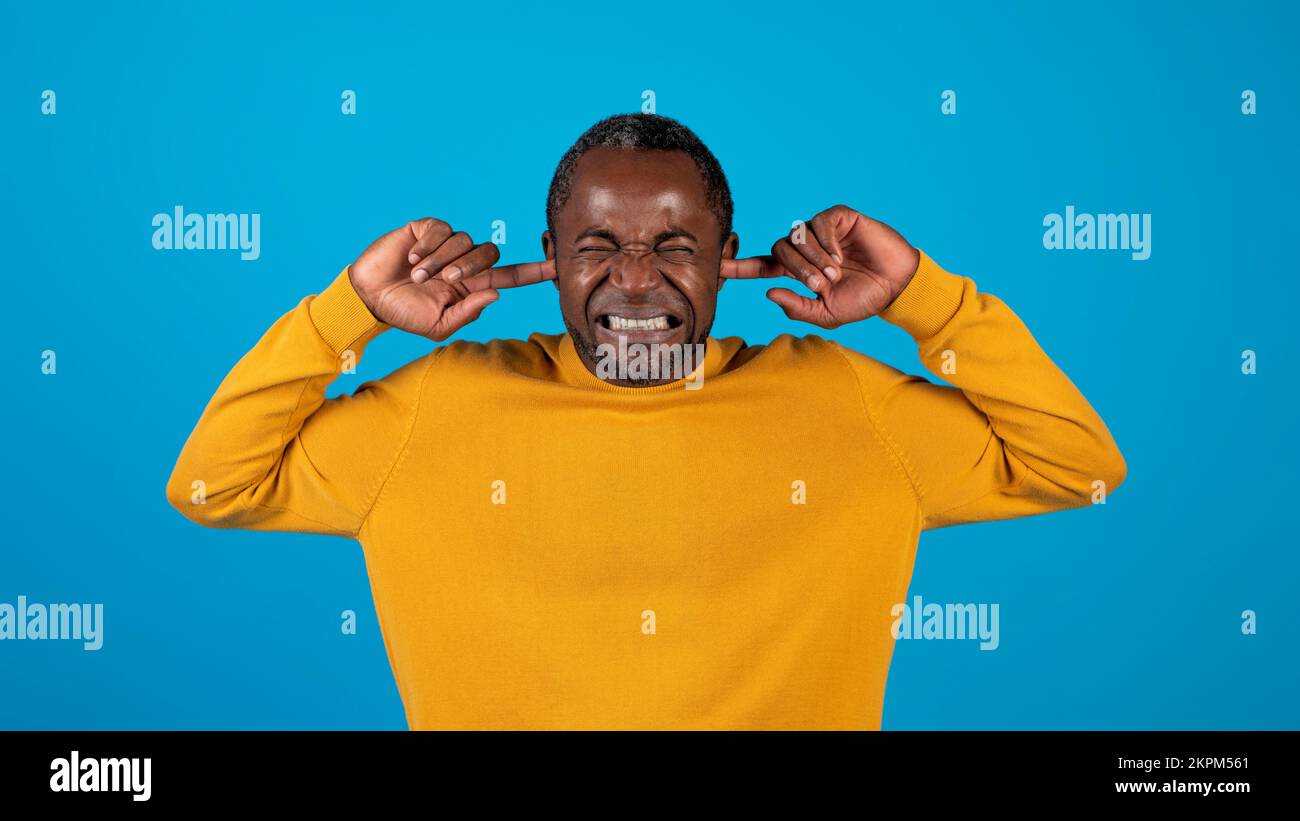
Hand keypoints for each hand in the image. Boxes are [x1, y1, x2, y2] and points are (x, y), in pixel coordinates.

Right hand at [349, 218, 554, 340]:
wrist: (370, 298)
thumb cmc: (404, 315)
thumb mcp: (439, 326)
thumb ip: (468, 313)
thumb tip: (496, 295)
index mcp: (471, 286)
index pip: (510, 276)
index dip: (534, 271)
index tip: (558, 266)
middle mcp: (463, 262)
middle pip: (490, 253)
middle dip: (470, 265)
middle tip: (444, 280)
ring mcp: (445, 244)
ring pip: (464, 240)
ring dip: (441, 260)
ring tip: (418, 274)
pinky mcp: (426, 229)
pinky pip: (441, 229)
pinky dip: (428, 245)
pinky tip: (412, 257)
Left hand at [721, 205, 919, 327]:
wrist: (896, 287)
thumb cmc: (863, 301)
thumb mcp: (826, 314)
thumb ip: (796, 308)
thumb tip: (767, 293)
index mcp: (797, 271)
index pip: (761, 266)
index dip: (738, 267)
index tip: (716, 267)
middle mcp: (805, 248)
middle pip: (779, 249)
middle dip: (797, 270)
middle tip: (820, 285)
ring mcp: (822, 231)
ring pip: (797, 235)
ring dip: (813, 259)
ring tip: (835, 273)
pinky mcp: (840, 217)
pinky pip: (819, 223)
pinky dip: (826, 242)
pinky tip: (840, 255)